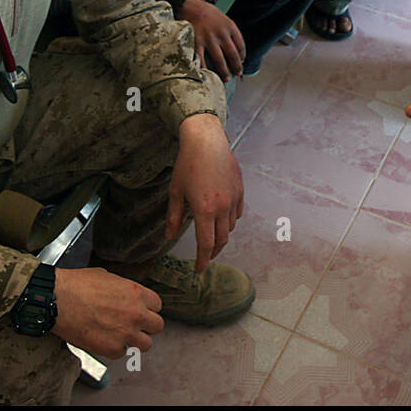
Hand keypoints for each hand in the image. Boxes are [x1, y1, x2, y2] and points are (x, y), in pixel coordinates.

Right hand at [51, 267, 163, 357]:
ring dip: (134, 340)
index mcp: (136, 293)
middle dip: (146, 326)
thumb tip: (123, 295)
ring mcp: (126, 333)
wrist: (58, 300)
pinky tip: (103, 340)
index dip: (147, 309)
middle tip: (133, 325)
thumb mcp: (106, 277)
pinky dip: (114, 349)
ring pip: (146, 344)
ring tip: (121, 336)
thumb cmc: (76, 285)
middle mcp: (136, 314)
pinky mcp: (112, 349)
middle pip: (157, 326)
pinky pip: (122, 353)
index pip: (157, 305)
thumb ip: (123, 289)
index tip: (140, 311)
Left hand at [168, 112, 244, 271]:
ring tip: (211, 234)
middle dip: (213, 252)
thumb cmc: (188, 164)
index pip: (206, 244)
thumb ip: (173, 217)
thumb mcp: (176, 191)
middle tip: (205, 256)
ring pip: (230, 227)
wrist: (207, 141)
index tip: (199, 268)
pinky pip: (237, 213)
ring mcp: (233, 199)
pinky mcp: (240, 190)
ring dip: (221, 235)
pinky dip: (230, 220)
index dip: (203, 260)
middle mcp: (222, 207)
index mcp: (204, 210)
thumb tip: (170, 237)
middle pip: (222, 240)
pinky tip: (221, 217)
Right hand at [180, 0, 245, 81]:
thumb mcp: (221, 16)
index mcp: (230, 27)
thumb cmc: (204, 11)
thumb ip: (227, 30)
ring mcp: (209, 39)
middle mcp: (222, 34)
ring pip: (220, 60)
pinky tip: (207, 75)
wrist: (188, 5)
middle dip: (236, 66)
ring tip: (226, 78)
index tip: (242, 61)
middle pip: (233, 55)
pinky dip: (204, 69)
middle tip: (237, 73)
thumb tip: (233, 44)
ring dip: (224, 71)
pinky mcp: (196, 43)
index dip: (242, 56)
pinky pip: (202, 60)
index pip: (241, 45)